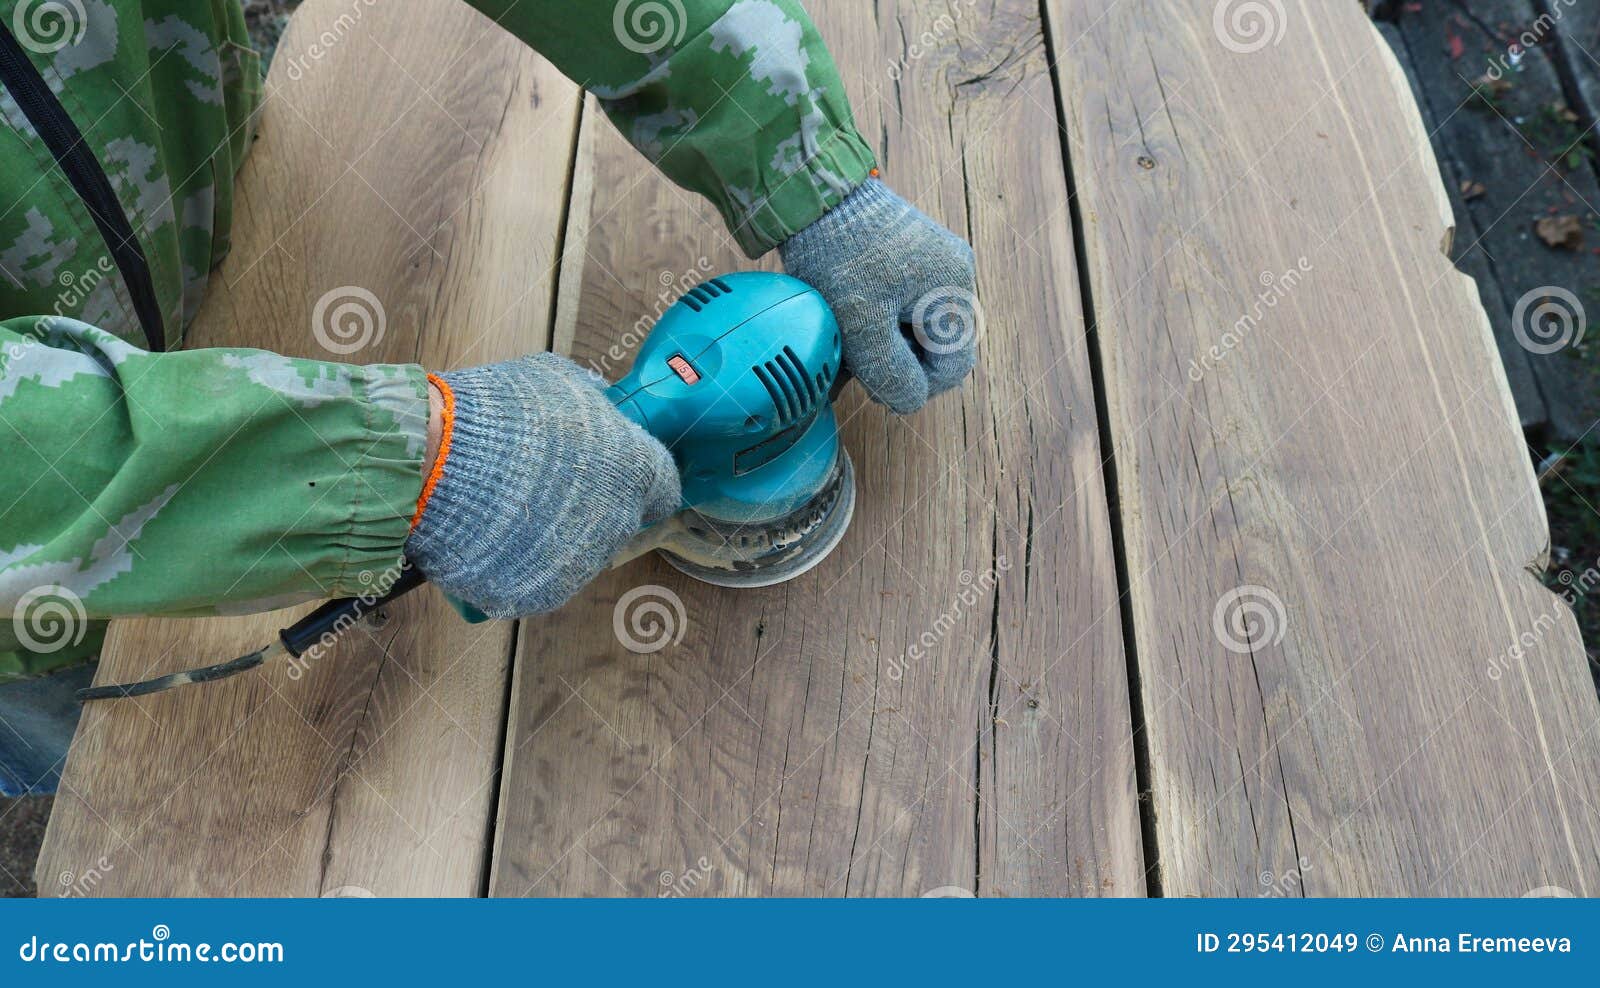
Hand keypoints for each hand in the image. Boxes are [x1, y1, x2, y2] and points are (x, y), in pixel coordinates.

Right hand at [406, 354, 680, 617]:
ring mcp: (579, 564)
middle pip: (616, 522)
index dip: (636, 480)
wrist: (438, 463)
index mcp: (634, 470)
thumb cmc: (500, 413)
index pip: (661, 488)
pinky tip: (488, 538)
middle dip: (589, 508)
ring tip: (505, 510)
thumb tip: (598, 399)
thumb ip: (587, 394)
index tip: (613, 475)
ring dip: (551, 538)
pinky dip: (516, 565)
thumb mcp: (554, 378)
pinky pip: (534, 580)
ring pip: (574, 555)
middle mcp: (617, 523)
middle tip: (543, 487)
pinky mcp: (538, 595)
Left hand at [780, 179, 978, 413]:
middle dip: (897, 364)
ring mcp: (934, 263)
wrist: (812, 194)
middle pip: (935, 348)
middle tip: (857, 367)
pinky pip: (902, 305)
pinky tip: (846, 326)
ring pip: (915, 329)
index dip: (917, 386)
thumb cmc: (838, 254)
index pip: (952, 366)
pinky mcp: (909, 257)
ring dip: (884, 346)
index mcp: (952, 289)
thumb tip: (909, 402)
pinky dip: (877, 323)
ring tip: (845, 346)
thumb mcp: (861, 325)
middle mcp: (953, 274)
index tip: (877, 387)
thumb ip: (891, 372)